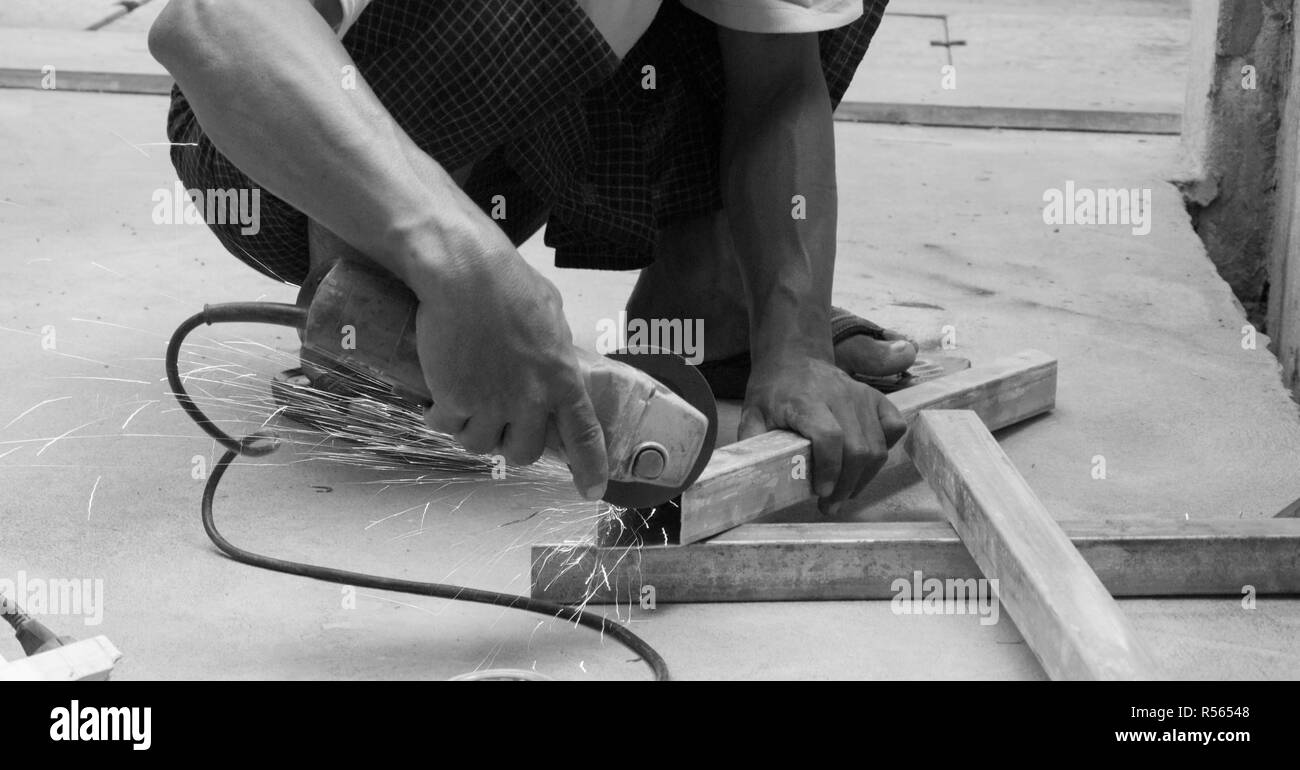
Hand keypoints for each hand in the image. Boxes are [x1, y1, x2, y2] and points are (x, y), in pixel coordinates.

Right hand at [411, 225, 608, 499]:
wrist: (464, 273)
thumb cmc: (508, 283)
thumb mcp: (550, 315)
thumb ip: (555, 350)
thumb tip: (553, 363)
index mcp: (563, 379)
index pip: (583, 435)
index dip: (590, 467)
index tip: (591, 490)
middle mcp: (532, 400)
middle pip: (523, 452)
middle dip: (510, 442)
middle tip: (496, 421)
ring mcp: (493, 404)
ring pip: (480, 444)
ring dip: (471, 429)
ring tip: (463, 401)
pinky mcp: (455, 400)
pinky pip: (445, 426)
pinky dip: (439, 414)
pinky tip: (437, 394)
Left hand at [739, 352, 906, 513]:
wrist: (793, 359)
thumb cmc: (773, 392)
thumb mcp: (753, 416)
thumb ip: (753, 444)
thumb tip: (749, 478)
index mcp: (806, 401)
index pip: (829, 437)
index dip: (830, 469)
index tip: (822, 492)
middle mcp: (838, 396)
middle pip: (857, 448)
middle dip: (846, 484)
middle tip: (831, 504)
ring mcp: (861, 395)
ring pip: (877, 445)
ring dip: (864, 477)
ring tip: (845, 493)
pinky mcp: (875, 397)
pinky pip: (894, 427)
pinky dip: (886, 449)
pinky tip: (866, 464)